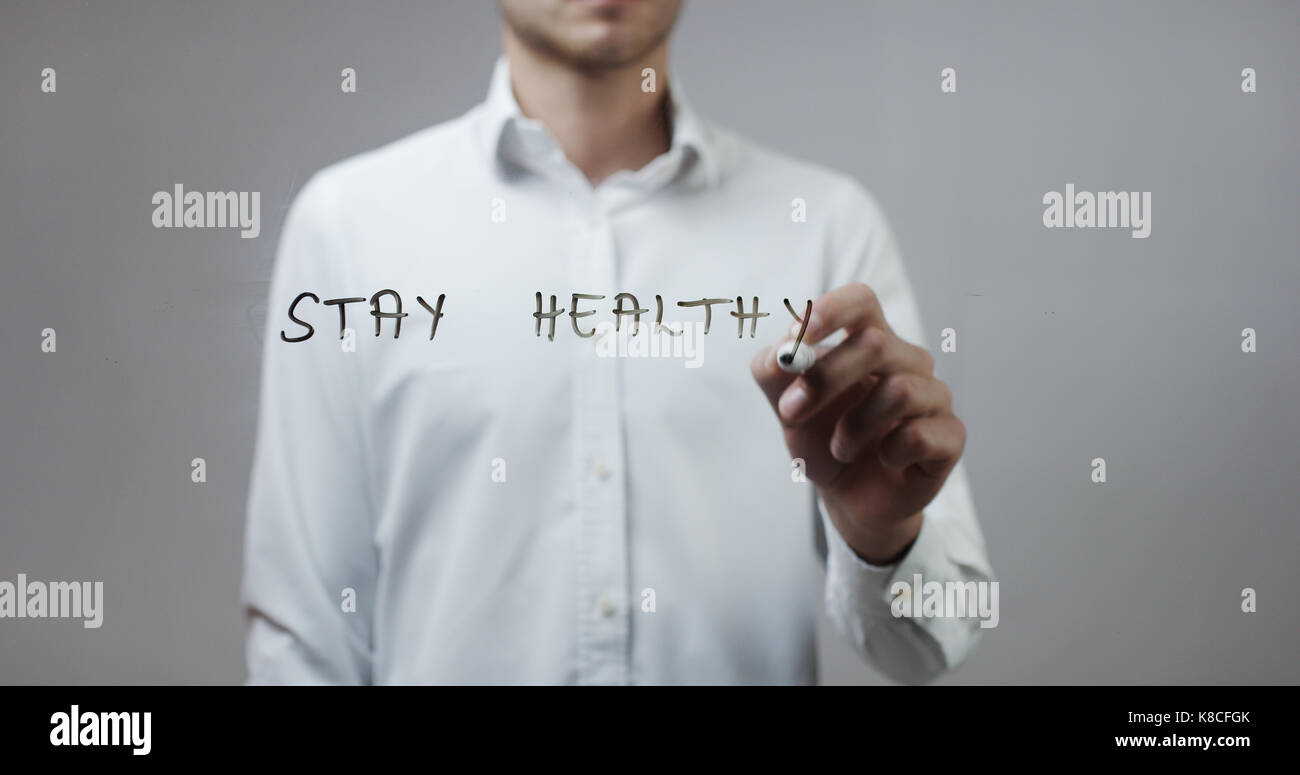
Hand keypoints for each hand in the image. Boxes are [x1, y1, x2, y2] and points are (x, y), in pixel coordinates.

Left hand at [750, 282, 965, 564]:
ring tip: (840, 448)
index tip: (800, 335)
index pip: (861, 302)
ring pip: (900, 390)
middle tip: (790, 412)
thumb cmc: (821, 439)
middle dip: (825, 379)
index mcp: (868, 341)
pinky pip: (920, 434)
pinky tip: (884, 459)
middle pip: (876, 343)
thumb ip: (773, 373)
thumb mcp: (786, 408)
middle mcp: (906, 361)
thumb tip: (779, 354)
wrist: (847, 498)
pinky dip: (889, 452)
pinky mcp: (950, 435)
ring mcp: (934, 396)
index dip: (832, 310)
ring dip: (853, 427)